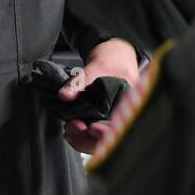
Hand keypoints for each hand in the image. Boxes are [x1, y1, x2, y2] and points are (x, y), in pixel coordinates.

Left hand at [60, 38, 140, 154]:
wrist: (116, 53)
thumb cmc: (114, 58)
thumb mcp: (97, 65)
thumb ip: (80, 81)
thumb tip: (64, 95)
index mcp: (130, 102)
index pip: (121, 127)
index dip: (106, 133)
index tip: (91, 128)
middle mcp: (125, 114)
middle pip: (110, 139)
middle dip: (88, 138)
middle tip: (71, 126)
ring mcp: (116, 119)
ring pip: (102, 141)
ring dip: (83, 139)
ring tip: (69, 129)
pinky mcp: (106, 120)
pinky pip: (97, 136)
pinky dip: (83, 136)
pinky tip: (72, 131)